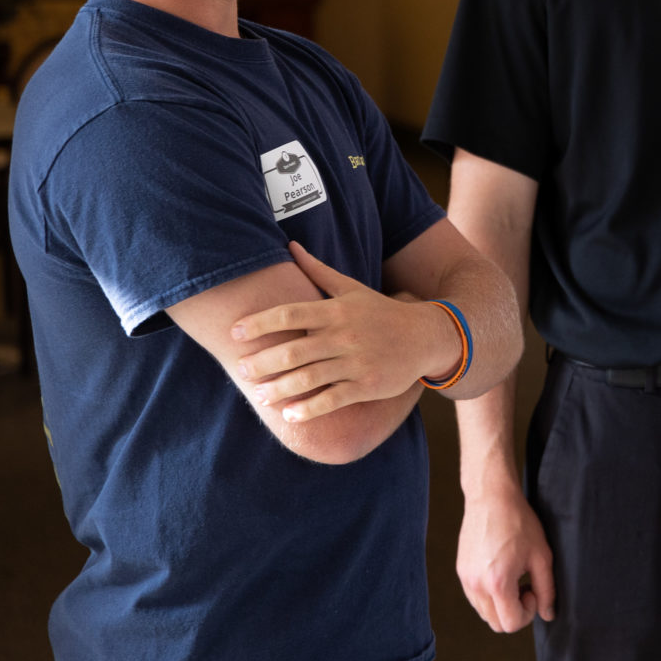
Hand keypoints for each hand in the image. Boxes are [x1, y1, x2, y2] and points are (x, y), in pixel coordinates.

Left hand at [231, 241, 458, 420]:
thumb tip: (291, 246)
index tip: (234, 333)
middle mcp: (344, 335)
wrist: (426, 336)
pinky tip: (289, 415)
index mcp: (337, 310)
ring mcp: (356, 362)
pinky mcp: (367, 385)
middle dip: (261, 363)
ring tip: (259, 397)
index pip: (289, 314)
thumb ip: (318, 271)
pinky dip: (308, 409)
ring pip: (308, 379)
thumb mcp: (353, 288)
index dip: (258, 323)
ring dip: (278, 390)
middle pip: (292, 351)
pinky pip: (332, 400)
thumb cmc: (382, 312)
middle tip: (241, 370)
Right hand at [458, 480, 556, 631]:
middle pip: (495, 623)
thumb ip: (546, 590)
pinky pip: (475, 598)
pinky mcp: (460, 572)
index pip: (510, 624)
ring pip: (484, 613)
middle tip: (525, 586)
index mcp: (498, 583)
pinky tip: (502, 571)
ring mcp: (465, 579)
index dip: (527, 614)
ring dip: (501, 604)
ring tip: (514, 577)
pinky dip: (490, 595)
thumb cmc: (519, 523)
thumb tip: (548, 615)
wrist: (491, 498)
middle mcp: (476, 585)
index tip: (532, 591)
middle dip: (514, 612)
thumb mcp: (541, 556)